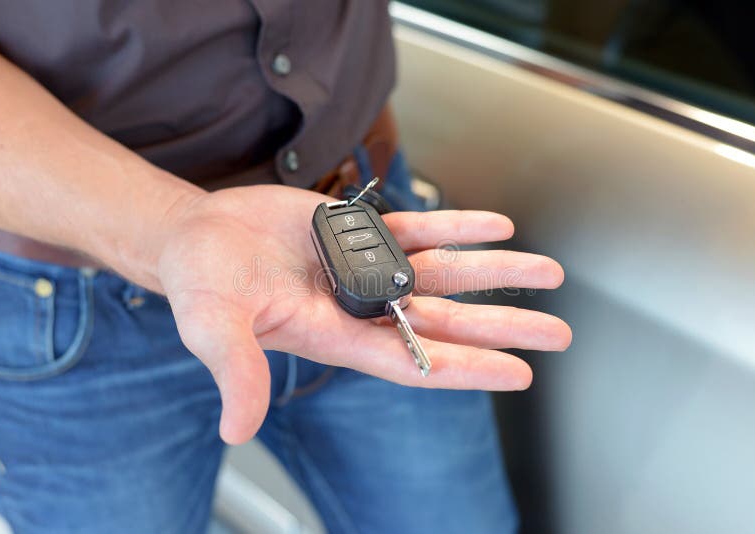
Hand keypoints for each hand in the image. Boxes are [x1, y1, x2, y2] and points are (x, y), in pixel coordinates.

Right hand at [156, 185, 571, 443]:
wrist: (197, 235)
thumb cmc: (200, 282)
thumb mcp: (212, 325)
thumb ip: (235, 371)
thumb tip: (237, 429)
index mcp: (334, 335)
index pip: (413, 357)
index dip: (467, 367)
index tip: (518, 374)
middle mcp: (360, 307)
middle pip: (446, 320)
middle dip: (503, 326)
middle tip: (557, 334)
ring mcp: (364, 268)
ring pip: (443, 273)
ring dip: (495, 273)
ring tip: (547, 272)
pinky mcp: (358, 231)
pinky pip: (419, 229)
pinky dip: (458, 226)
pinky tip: (496, 227)